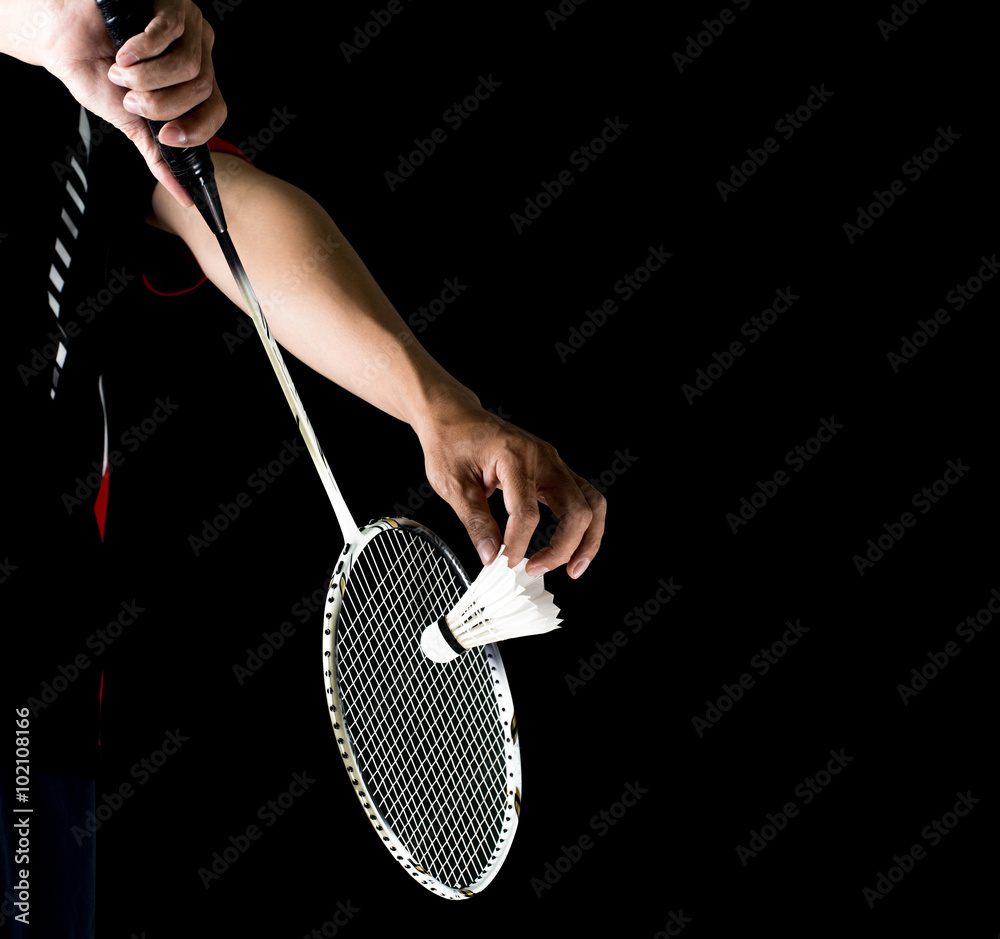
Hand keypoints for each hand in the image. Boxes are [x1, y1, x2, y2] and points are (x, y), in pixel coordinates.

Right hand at [41, 0, 225, 205]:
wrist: (59, 37)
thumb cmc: (95, 73)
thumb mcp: (131, 123)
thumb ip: (158, 155)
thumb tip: (183, 196)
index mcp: (193, 83)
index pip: (217, 111)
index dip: (197, 129)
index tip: (167, 136)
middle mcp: (197, 55)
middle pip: (203, 91)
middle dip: (162, 105)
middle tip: (131, 100)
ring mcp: (187, 28)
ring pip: (189, 68)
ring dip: (148, 78)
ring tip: (121, 72)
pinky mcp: (168, 4)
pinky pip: (169, 32)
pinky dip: (143, 49)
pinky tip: (123, 52)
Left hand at [416, 396, 605, 578]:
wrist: (453, 416)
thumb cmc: (450, 442)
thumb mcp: (452, 484)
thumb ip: (475, 521)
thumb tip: (490, 554)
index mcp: (515, 457)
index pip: (528, 512)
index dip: (519, 543)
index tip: (504, 562)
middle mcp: (543, 458)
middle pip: (577, 508)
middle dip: (564, 547)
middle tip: (537, 569)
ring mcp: (553, 463)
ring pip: (591, 503)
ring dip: (588, 538)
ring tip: (574, 567)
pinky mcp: (553, 470)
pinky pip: (582, 498)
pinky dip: (583, 525)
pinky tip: (570, 546)